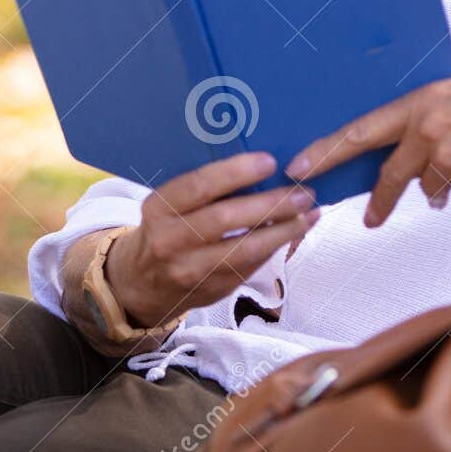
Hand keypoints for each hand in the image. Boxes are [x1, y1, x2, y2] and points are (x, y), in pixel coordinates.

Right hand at [104, 152, 319, 327]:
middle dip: (270, 205)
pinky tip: (295, 232)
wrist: (140, 282)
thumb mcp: (170, 204)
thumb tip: (262, 164)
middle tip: (303, 192)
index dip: (236, 172)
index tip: (269, 161)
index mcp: (159, 209)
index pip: (198, 186)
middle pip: (226, 220)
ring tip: (309, 213)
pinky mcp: (211, 291)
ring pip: (244, 251)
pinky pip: (249, 268)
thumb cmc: (166, 228)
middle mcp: (170, 241)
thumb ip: (205, 189)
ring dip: (283, 231)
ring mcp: (191, 271)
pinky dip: (276, 248)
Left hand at [285, 59, 450, 226]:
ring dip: (447, 188)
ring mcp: (450, 159)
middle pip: (392, 176)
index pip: (359, 132)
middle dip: (381, 202)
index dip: (325, 152)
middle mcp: (427, 131)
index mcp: (419, 104)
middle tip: (370, 219)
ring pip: (434, 190)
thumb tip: (413, 173)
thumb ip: (426, 127)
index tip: (299, 168)